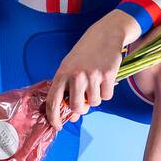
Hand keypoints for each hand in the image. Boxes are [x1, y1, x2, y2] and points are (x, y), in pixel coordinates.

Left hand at [47, 12, 137, 128]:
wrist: (104, 34)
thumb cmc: (84, 54)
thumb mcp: (69, 68)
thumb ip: (67, 90)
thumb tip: (71, 117)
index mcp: (61, 74)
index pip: (53, 101)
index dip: (54, 117)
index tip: (58, 126)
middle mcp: (75, 75)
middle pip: (77, 107)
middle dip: (81, 108)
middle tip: (84, 100)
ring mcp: (92, 75)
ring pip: (94, 103)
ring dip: (96, 97)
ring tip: (95, 82)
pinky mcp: (107, 75)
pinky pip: (107, 96)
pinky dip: (107, 92)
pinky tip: (105, 79)